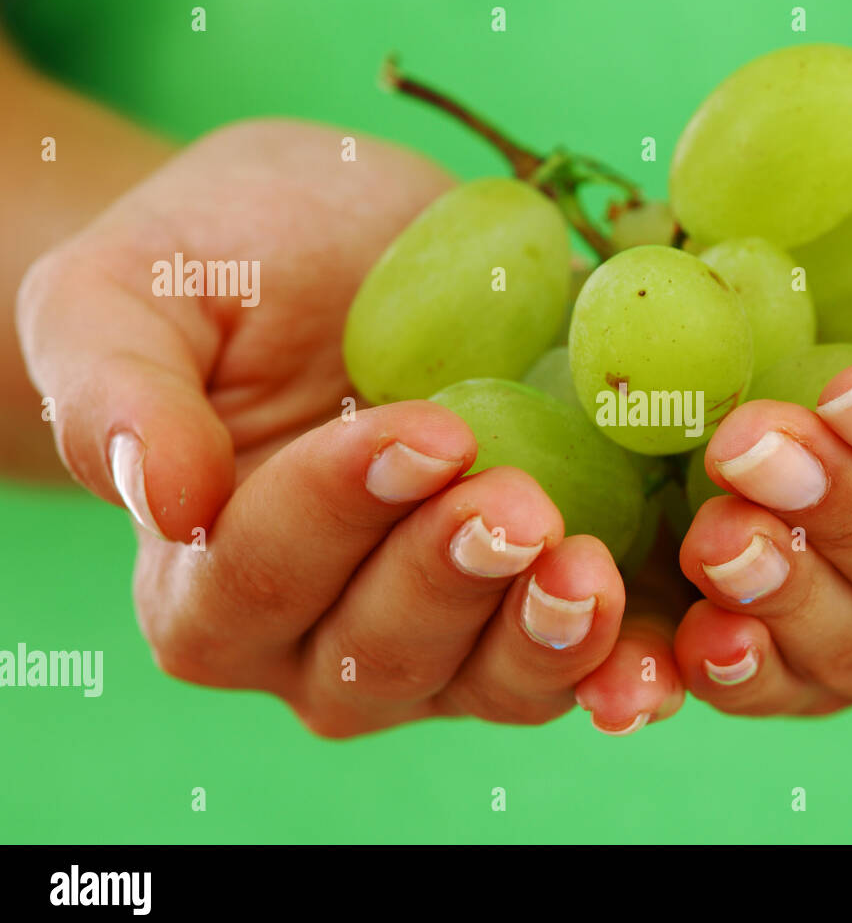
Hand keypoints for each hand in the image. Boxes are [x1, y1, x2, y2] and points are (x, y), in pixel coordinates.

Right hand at [18, 120, 681, 735]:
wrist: (359, 240)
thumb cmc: (235, 255)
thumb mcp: (133, 283)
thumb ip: (114, 385)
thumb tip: (157, 499)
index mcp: (209, 575)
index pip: (256, 575)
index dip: (336, 515)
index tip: (422, 429)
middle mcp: (321, 632)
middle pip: (375, 655)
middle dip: (449, 583)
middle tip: (517, 505)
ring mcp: (444, 633)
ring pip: (483, 682)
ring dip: (541, 641)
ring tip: (587, 569)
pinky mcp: (536, 602)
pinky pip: (581, 664)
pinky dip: (625, 663)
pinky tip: (667, 648)